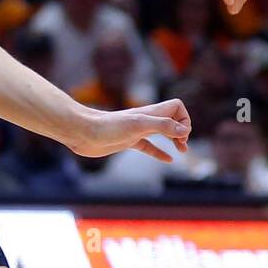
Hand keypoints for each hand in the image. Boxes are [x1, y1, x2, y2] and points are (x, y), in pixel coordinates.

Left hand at [68, 98, 191, 161]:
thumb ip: (162, 126)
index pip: (176, 107)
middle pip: (172, 118)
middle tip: (183, 145)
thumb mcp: (139, 126)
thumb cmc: (109, 127)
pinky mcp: (128, 142)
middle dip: (182, 130)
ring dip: (175, 139)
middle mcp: (146, 120)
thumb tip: (185, 131)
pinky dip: (160, 152)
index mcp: (150, 112)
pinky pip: (149, 146)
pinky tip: (168, 160)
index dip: (184, 119)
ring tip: (182, 150)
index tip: (181, 135)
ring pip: (162, 132)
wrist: (83, 132)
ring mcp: (137, 131)